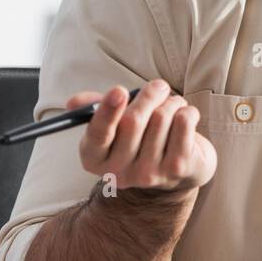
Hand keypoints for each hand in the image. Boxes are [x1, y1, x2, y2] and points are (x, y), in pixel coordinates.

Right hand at [67, 79, 216, 196]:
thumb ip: (96, 110)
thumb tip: (73, 102)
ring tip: (173, 106)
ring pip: (161, 117)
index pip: (97, 134)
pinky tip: (186, 116)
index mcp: (95, 158)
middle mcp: (118, 171)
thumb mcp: (115, 126)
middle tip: (159, 86)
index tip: (119, 90)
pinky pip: (183, 123)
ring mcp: (148, 174)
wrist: (177, 170)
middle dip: (149, 94)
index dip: (107, 111)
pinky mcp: (177, 169)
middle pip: (133, 120)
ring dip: (172, 102)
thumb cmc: (141, 139)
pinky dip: (188, 111)